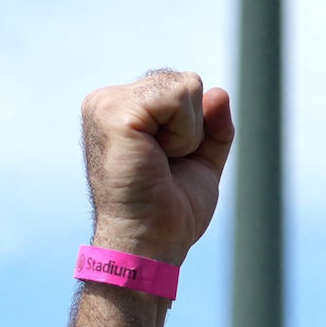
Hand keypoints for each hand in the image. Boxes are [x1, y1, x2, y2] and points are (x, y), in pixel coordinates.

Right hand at [80, 72, 233, 263]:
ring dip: (188, 134)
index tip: (166, 164)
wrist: (150, 244)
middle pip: (186, 82)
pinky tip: (157, 158)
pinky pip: (178, 97)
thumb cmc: (169, 212)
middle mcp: (106, 101)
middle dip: (192, 128)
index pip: (180, 87)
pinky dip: (183, 134)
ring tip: (159, 163)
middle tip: (163, 166)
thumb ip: (212, 125)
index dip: (192, 128)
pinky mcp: (113, 112)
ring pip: (186, 86)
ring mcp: (105, 104)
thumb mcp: (200, 160)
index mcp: (120, 109)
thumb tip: (220, 93)